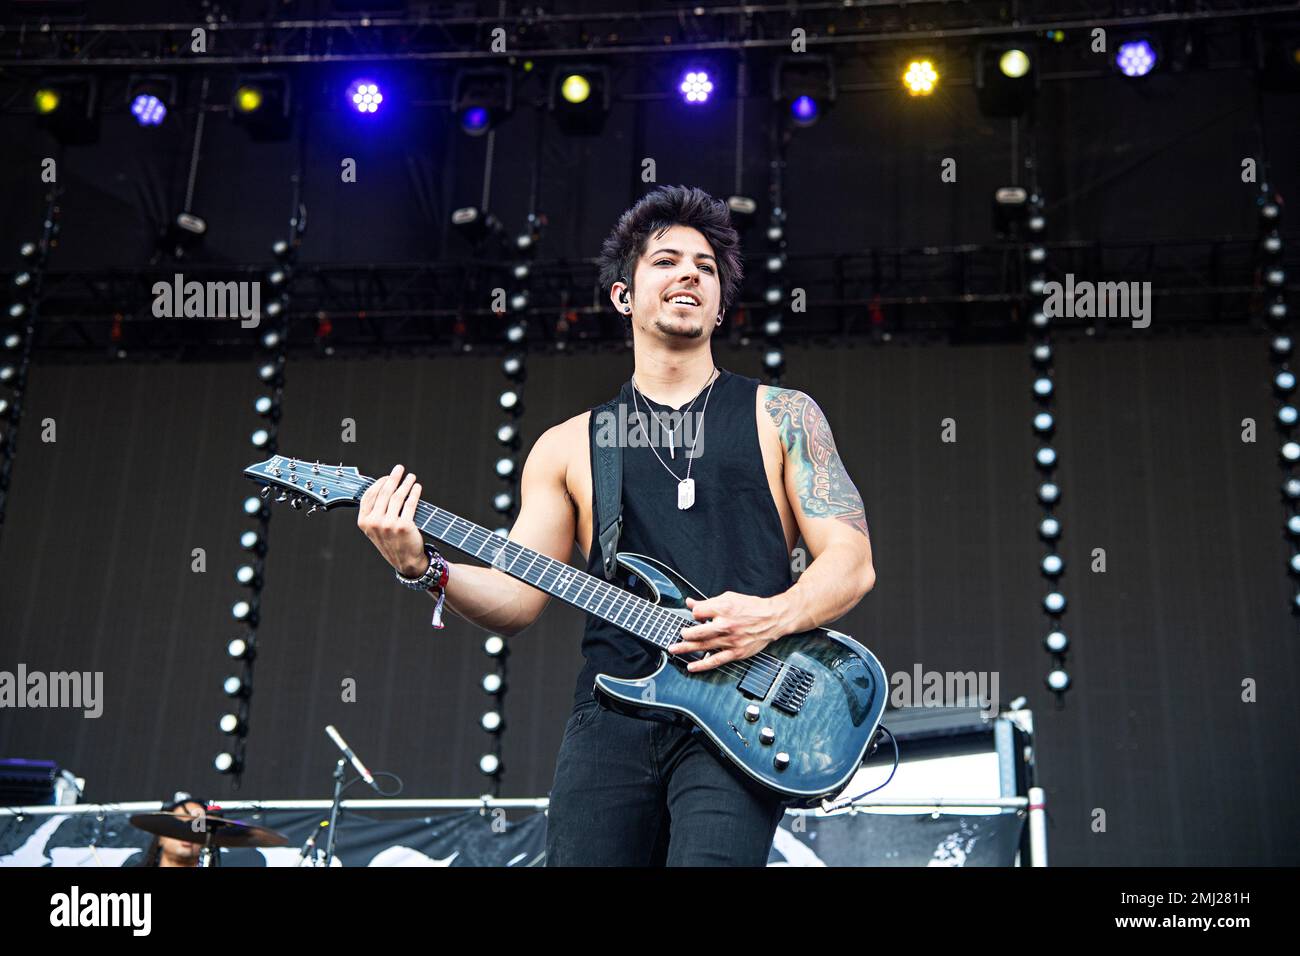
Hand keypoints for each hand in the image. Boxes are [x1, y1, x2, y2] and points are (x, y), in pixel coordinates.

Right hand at [357, 464, 426, 576]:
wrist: (406, 562)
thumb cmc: (392, 543)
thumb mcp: (376, 530)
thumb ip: (375, 512)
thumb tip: (384, 487)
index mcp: (364, 522)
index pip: (369, 496)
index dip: (379, 483)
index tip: (387, 477)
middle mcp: (374, 522)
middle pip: (384, 493)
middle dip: (393, 478)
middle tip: (400, 469)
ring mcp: (388, 524)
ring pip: (398, 496)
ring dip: (406, 483)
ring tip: (411, 477)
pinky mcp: (403, 525)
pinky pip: (410, 504)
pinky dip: (415, 493)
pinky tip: (417, 488)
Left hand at [668, 592, 785, 672]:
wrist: (773, 619)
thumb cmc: (752, 607)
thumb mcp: (729, 598)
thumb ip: (708, 602)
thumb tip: (690, 602)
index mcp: (723, 609)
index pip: (698, 612)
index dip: (694, 613)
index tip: (696, 616)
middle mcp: (726, 625)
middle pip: (698, 631)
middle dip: (685, 634)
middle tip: (679, 635)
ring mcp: (730, 640)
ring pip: (703, 646)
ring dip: (686, 649)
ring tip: (673, 650)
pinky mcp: (736, 652)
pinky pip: (715, 661)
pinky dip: (702, 665)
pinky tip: (691, 666)